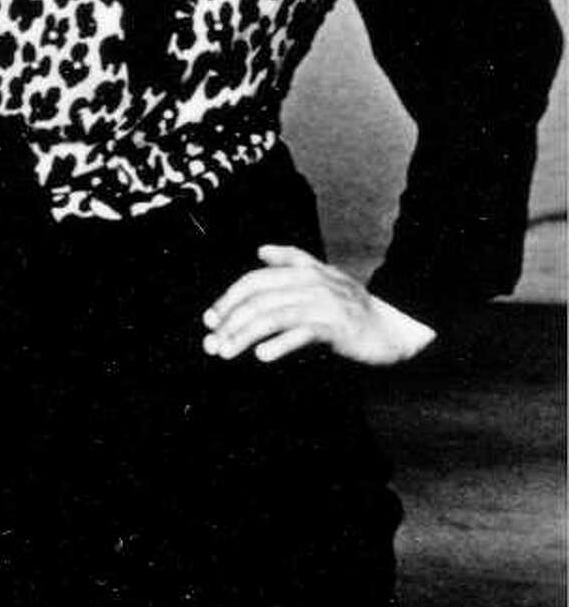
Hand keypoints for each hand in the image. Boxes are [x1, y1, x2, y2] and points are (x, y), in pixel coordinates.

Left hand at [203, 245, 435, 365]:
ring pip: (273, 317)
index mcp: (304, 271)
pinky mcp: (338, 327)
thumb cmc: (353, 307)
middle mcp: (312, 283)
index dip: (228, 299)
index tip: (210, 320)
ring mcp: (326, 304)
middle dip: (230, 322)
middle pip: (259, 300)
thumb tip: (261, 250)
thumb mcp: (323, 278)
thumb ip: (292, 261)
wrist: (396, 330)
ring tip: (225, 353)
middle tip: (210, 344)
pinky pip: (302, 333)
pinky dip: (280, 344)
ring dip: (244, 336)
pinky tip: (262, 356)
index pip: (255, 281)